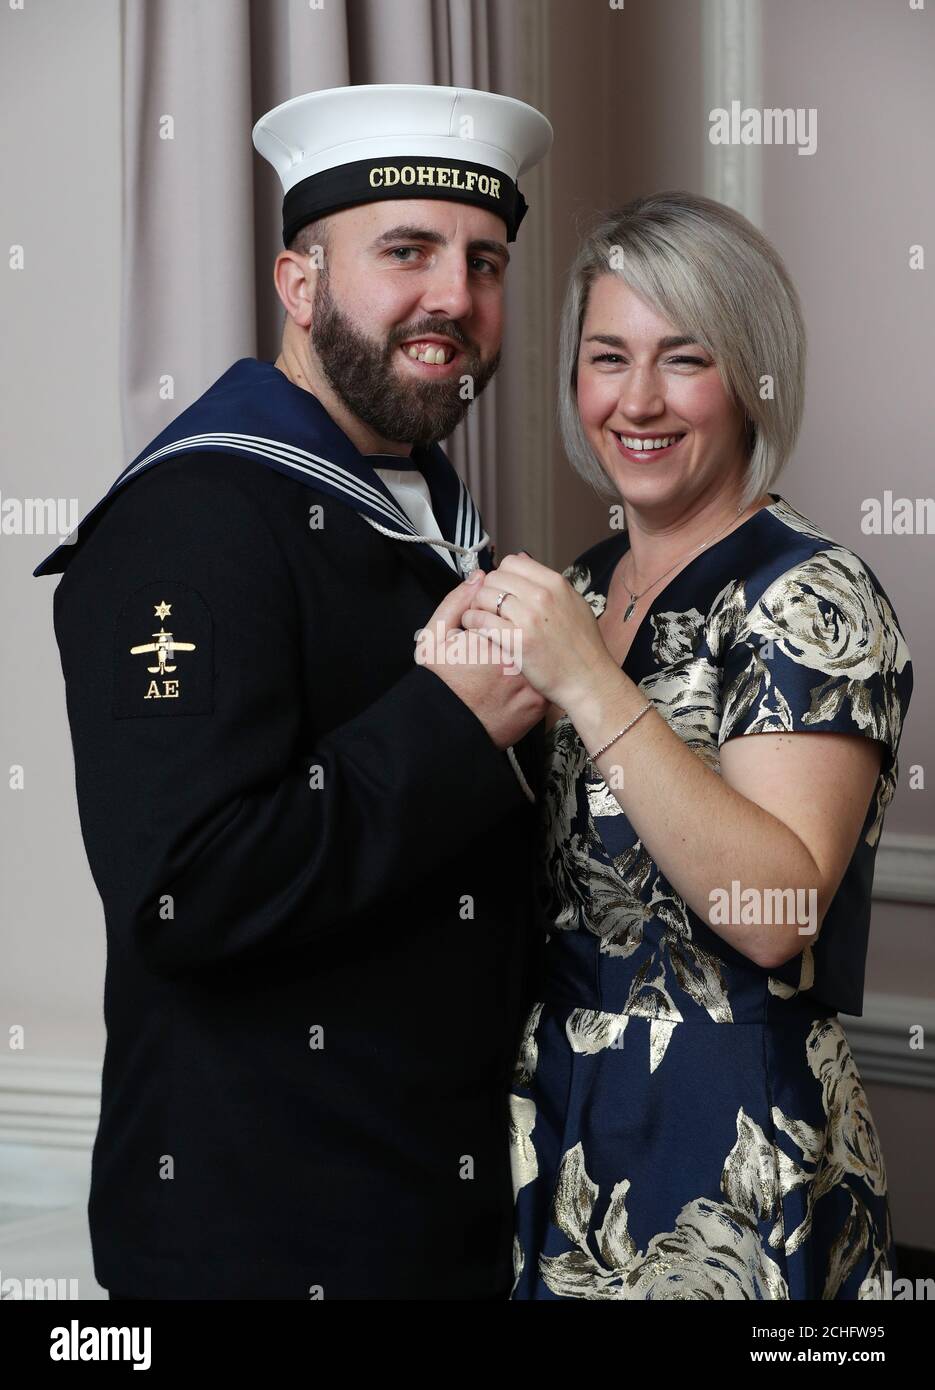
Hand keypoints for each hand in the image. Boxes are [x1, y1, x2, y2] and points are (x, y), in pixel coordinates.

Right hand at [416, 572, 547, 749]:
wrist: (445, 731)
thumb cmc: (438, 684)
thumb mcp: (434, 637)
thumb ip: (456, 602)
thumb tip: (479, 577)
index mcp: (496, 641)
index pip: (510, 609)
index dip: (497, 612)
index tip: (486, 622)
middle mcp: (520, 662)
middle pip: (529, 629)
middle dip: (517, 626)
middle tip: (492, 647)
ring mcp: (533, 684)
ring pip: (539, 652)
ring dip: (528, 647)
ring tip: (501, 662)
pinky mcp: (539, 703)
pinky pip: (542, 676)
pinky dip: (533, 672)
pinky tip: (510, 679)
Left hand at [461, 554, 619, 708]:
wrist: (589, 679)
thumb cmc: (582, 646)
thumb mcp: (574, 603)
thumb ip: (548, 583)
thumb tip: (523, 558)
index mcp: (555, 583)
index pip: (512, 562)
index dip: (501, 576)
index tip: (501, 590)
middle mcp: (542, 596)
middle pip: (495, 578)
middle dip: (487, 591)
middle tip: (488, 607)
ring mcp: (529, 618)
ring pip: (484, 597)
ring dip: (477, 606)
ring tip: (481, 618)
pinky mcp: (517, 641)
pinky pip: (481, 621)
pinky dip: (473, 622)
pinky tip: (476, 629)